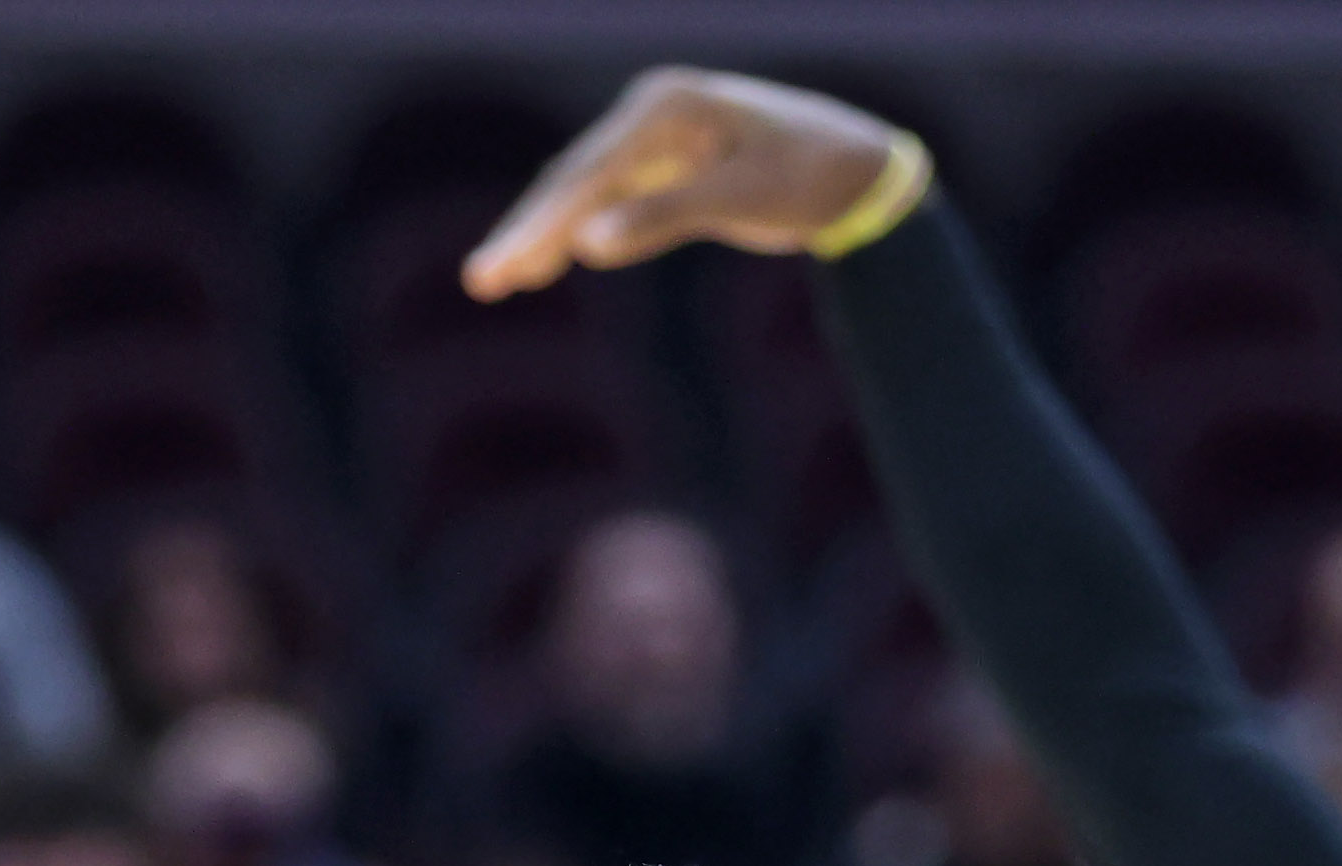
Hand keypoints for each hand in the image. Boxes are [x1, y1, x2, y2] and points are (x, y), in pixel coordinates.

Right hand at [465, 69, 906, 293]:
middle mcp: (651, 113)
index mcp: (664, 108)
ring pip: (588, 191)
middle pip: (574, 179)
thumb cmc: (810, 176)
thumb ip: (663, 218)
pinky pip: (613, 200)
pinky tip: (550, 262)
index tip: (506, 268)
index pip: (587, 174)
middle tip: (483, 282)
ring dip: (546, 234)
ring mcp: (657, 138)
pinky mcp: (669, 164)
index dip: (541, 225)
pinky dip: (582, 231)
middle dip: (529, 231)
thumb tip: (586, 243)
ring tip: (500, 281)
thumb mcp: (742, 201)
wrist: (858, 166)